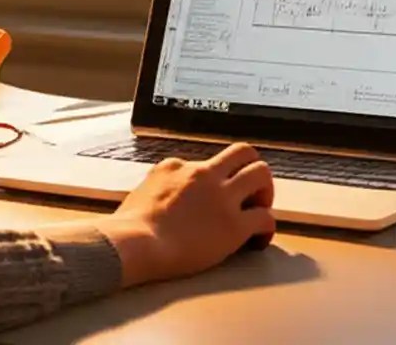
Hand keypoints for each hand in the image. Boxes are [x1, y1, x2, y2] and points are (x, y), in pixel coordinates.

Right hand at [94, 143, 275, 286]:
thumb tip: (161, 195)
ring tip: (258, 210)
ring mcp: (221, 198)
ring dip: (264, 191)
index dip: (213, 181)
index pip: (206, 164)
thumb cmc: (128, 226)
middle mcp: (203, 174)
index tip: (212, 198)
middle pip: (243, 152)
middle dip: (251, 169)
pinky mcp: (233, 225)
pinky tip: (259, 240)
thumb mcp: (141, 191)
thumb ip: (159, 187)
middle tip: (249, 193)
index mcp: (178, 167)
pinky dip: (267, 228)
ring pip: (261, 173)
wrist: (133, 244)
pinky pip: (265, 218)